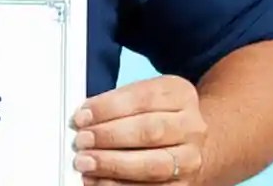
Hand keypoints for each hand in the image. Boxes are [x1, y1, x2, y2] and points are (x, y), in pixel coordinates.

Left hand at [69, 75, 206, 184]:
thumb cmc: (157, 115)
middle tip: (81, 141)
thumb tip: (82, 119)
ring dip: (112, 165)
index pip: (143, 98)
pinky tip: (97, 181)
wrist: (190, 142)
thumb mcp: (143, 96)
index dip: (108, 108)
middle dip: (109, 136)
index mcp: (180, 95)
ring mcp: (190, 158)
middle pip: (150, 132)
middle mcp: (191, 127)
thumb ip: (115, 103)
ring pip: (152, 165)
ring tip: (85, 162)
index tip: (82, 116)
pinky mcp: (183, 185)